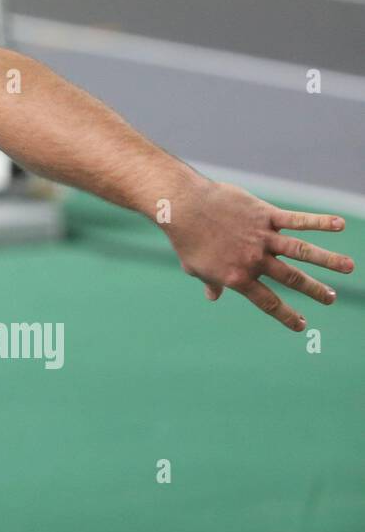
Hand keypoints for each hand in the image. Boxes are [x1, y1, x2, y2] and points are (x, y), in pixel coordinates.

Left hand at [162, 178, 353, 330]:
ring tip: (349, 267)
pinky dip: (318, 222)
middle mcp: (254, 260)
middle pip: (292, 278)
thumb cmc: (186, 239)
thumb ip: (210, 282)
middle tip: (332, 298)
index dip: (286, 315)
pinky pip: (296, 220)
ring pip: (302, 250)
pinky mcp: (264, 215)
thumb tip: (213, 296)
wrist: (183, 206)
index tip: (302, 325)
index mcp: (238, 277)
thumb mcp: (195, 267)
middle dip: (314, 290)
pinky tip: (338, 224)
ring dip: (328, 259)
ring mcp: (262, 237)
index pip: (268, 302)